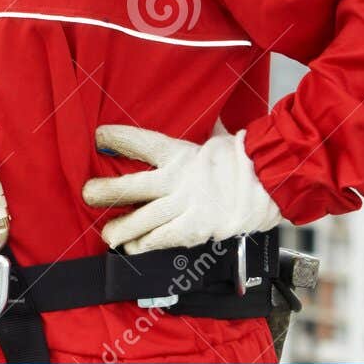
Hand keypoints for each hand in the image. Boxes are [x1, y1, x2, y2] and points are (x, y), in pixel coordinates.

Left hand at [81, 122, 283, 252]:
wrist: (275, 183)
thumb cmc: (249, 159)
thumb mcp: (222, 137)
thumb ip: (209, 129)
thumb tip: (214, 115)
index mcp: (180, 153)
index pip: (140, 142)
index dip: (117, 139)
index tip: (100, 137)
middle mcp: (177, 180)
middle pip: (129, 187)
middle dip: (104, 193)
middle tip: (88, 194)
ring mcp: (185, 206)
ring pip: (142, 220)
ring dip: (121, 229)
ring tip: (108, 234)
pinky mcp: (196, 228)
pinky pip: (163, 240)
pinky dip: (146, 246)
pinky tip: (134, 249)